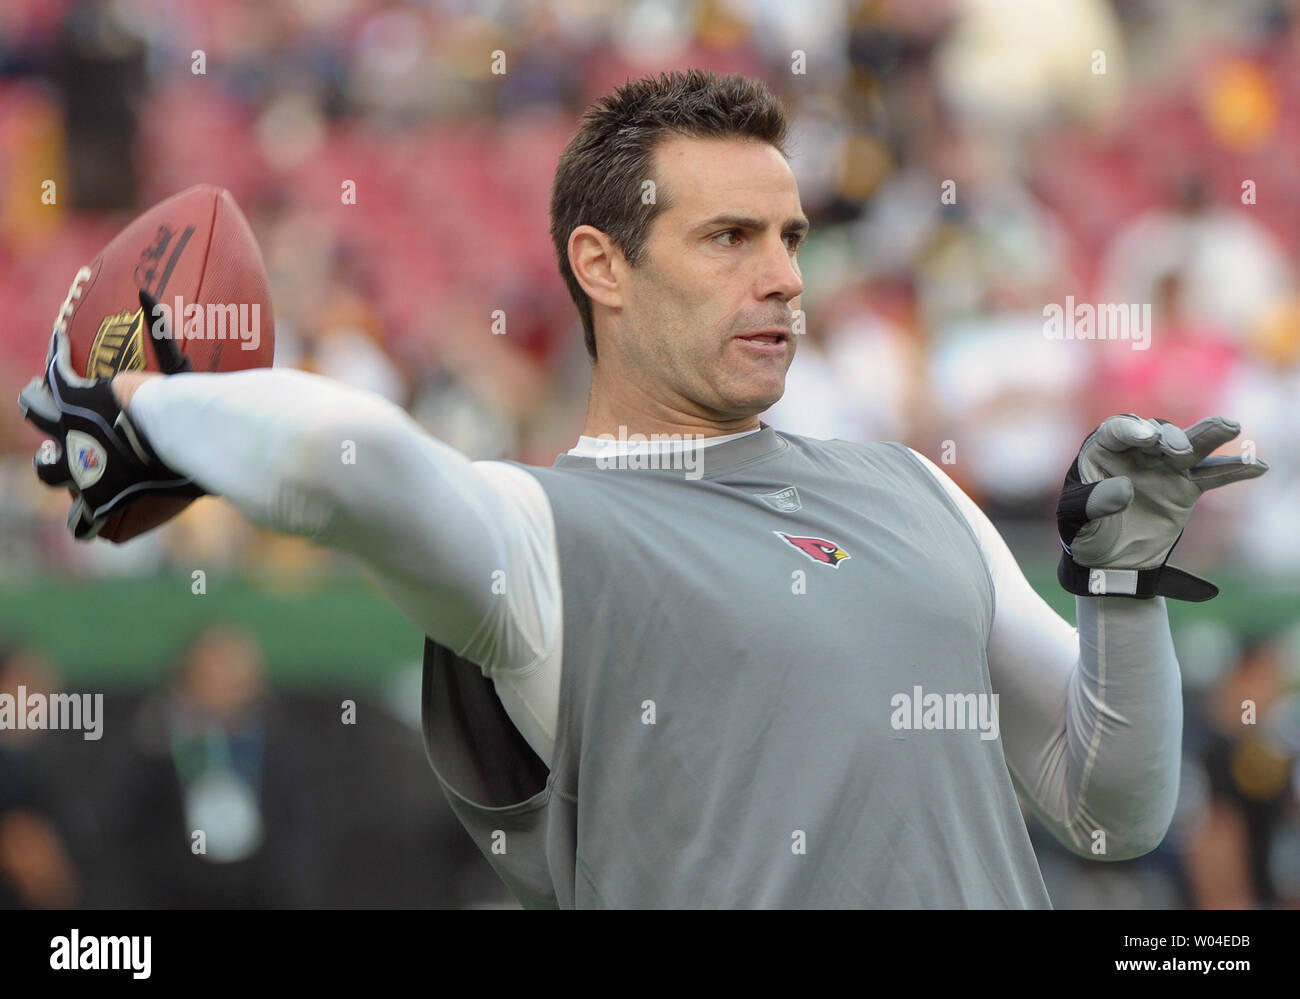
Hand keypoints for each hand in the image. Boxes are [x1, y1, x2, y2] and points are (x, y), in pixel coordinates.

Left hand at [16, 289, 205, 539]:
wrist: (187, 438)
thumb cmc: (183, 399)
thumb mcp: (173, 363)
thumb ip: (159, 330)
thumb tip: (148, 290)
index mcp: (83, 398)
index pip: (55, 375)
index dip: (57, 362)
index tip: (61, 348)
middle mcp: (71, 434)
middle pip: (38, 415)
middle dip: (43, 412)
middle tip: (57, 414)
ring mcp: (81, 472)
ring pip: (50, 472)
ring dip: (57, 468)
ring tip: (67, 469)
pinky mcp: (98, 504)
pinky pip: (86, 523)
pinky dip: (93, 524)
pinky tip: (99, 526)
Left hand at [1056, 414, 1267, 600]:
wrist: (1107, 561)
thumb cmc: (1084, 532)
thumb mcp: (1075, 519)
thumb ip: (1093, 503)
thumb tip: (1125, 488)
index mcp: (1102, 451)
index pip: (1117, 431)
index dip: (1133, 430)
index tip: (1148, 439)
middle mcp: (1136, 453)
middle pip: (1158, 435)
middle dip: (1171, 438)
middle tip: (1180, 451)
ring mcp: (1164, 469)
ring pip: (1190, 448)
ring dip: (1210, 435)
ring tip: (1231, 427)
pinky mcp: (1185, 489)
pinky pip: (1211, 476)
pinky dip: (1234, 471)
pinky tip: (1257, 466)